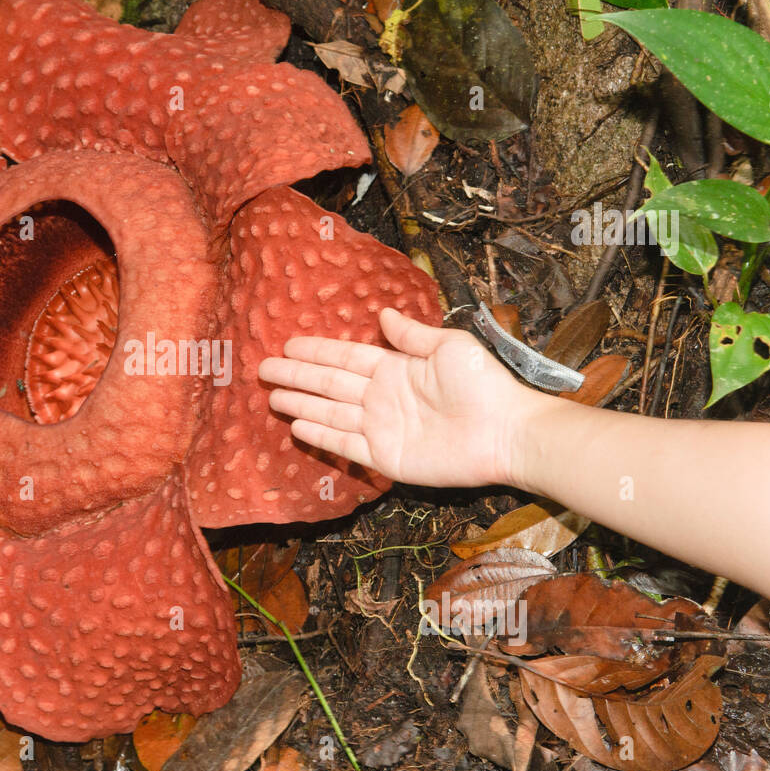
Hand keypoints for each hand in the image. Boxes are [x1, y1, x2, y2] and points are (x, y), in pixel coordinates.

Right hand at [257, 307, 539, 488]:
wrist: (505, 432)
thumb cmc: (483, 385)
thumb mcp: (449, 347)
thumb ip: (412, 335)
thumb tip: (383, 313)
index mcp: (395, 368)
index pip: (345, 357)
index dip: (316, 351)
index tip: (288, 344)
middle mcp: (382, 397)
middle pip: (329, 384)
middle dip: (296, 376)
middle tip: (263, 369)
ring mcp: (381, 428)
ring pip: (330, 413)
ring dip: (301, 404)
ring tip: (272, 397)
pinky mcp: (385, 457)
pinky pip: (345, 444)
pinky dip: (321, 435)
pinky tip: (297, 425)